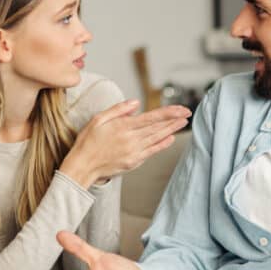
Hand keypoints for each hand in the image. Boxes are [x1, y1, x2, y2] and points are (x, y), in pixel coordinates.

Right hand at [60, 100, 190, 186]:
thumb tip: (135, 103)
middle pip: (158, 127)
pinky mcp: (134, 162)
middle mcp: (131, 140)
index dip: (169, 112)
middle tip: (187, 113)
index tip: (181, 108)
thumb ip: (118, 110)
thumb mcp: (98, 119)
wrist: (82, 167)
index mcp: (123, 127)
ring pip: (158, 138)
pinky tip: (170, 138)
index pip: (152, 117)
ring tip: (183, 123)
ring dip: (172, 130)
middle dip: (175, 119)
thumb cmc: (88, 142)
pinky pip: (152, 151)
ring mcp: (134, 152)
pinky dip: (163, 144)